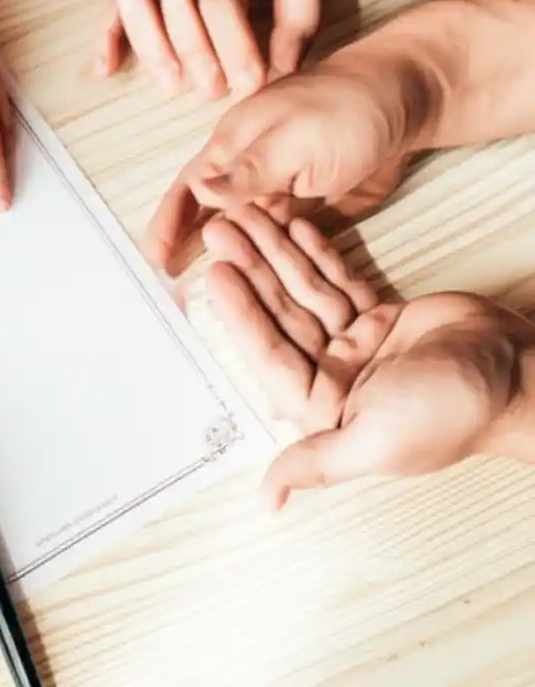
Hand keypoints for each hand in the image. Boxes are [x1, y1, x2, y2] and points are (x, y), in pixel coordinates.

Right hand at [99, 0, 319, 97]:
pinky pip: (109, 8)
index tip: (251, 85)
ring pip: (134, 1)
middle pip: (175, 3)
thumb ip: (297, 13)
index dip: (234, 46)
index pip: (221, 0)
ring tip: (170, 83)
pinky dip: (106, 38)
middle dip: (195, 53)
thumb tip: (280, 66)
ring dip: (151, 48)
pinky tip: (107, 69)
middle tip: (214, 90)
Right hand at [146, 51, 421, 273]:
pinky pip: (280, 238)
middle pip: (210, 215)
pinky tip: (258, 281)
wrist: (411, 98)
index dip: (168, 224)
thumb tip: (198, 193)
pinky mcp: (310, 205)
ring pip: (244, 231)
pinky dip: (266, 257)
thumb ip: (248, 171)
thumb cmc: (349, 106)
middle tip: (169, 284)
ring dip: (228, 258)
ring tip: (210, 293)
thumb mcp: (295, 139)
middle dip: (188, 247)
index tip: (153, 258)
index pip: (189, 190)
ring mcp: (280, 189)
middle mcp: (250, 171)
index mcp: (234, 147)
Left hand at [204, 205, 534, 509]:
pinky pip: (338, 281)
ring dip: (275, 256)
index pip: (269, 353)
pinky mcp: (379, 319)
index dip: (241, 314)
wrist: (518, 377)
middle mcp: (331, 376)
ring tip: (246, 218)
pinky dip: (316, 255)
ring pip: (304, 292)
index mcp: (321, 408)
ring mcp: (354, 344)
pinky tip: (291, 227)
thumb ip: (315, 464)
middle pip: (280, 316)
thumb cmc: (451, 416)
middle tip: (220, 232)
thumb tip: (267, 503)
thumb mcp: (374, 443)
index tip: (216, 275)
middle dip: (250, 274)